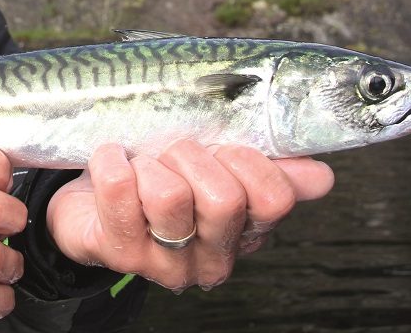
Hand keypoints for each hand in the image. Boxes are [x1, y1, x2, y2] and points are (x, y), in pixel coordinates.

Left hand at [46, 142, 333, 291]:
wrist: (88, 203)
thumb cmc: (160, 175)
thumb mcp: (216, 165)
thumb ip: (268, 167)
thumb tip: (322, 177)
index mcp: (244, 231)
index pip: (274, 200)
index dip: (248, 161)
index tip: (221, 146)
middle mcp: (211, 257)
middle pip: (224, 200)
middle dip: (193, 156)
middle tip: (173, 152)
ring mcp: (164, 262)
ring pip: (169, 195)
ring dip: (151, 161)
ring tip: (142, 162)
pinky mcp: (118, 254)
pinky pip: (120, 189)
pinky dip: (111, 160)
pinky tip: (111, 159)